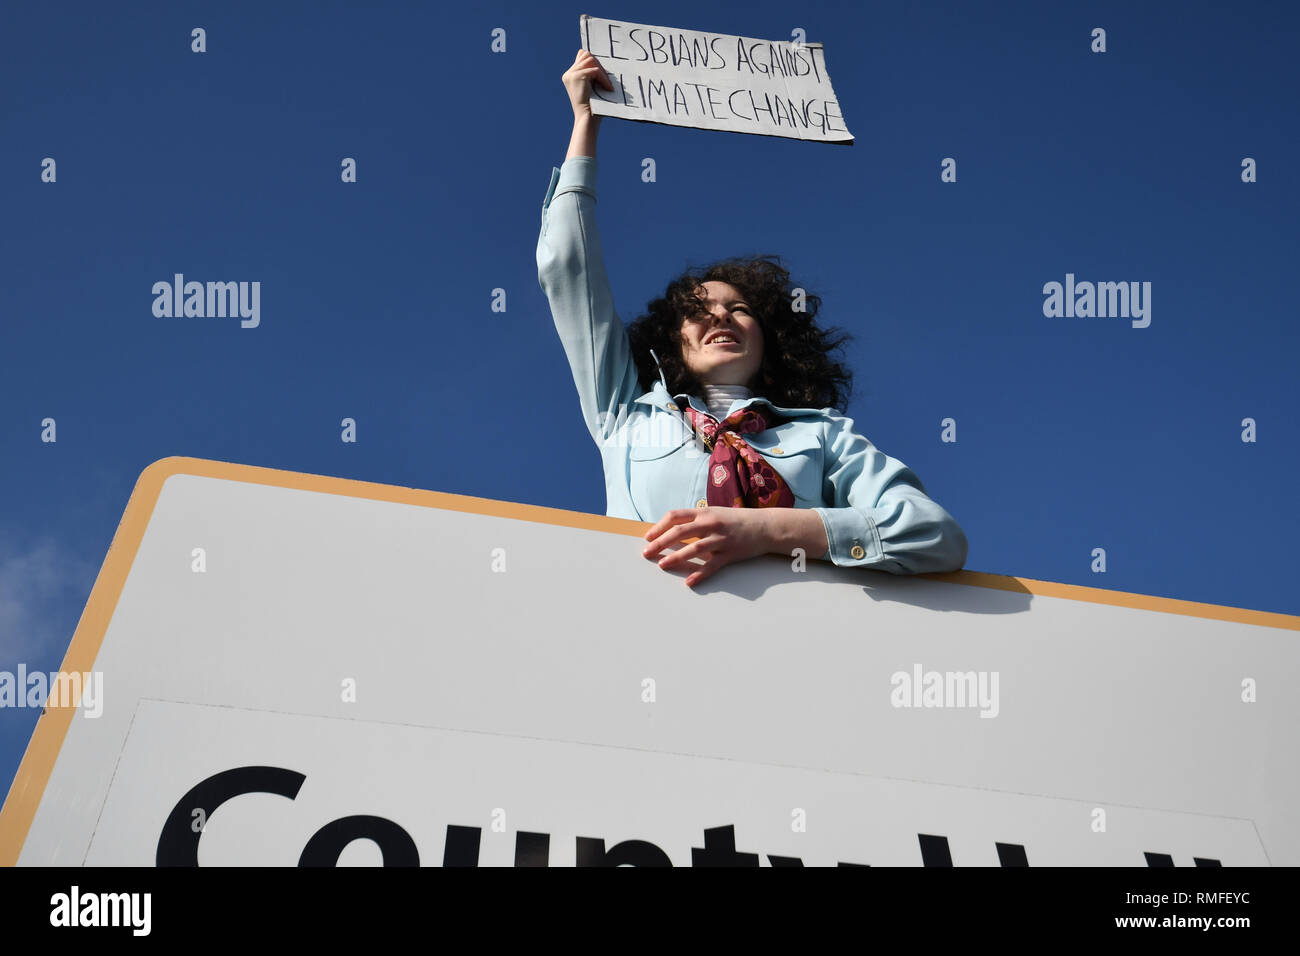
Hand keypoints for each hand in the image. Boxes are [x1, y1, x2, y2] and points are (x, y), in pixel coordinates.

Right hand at [562, 48, 613, 119]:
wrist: (587, 119)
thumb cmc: (593, 106)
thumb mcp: (591, 87)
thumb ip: (592, 74)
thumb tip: (601, 61)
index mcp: (570, 76)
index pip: (582, 56)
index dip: (594, 61)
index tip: (603, 74)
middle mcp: (568, 74)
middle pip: (587, 55)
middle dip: (600, 66)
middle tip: (607, 81)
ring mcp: (571, 75)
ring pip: (591, 61)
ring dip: (602, 72)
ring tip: (607, 85)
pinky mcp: (577, 76)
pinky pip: (595, 70)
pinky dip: (604, 79)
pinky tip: (608, 88)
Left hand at [642, 507, 777, 587]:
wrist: (766, 526)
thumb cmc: (737, 521)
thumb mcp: (715, 514)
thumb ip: (696, 521)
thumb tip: (672, 531)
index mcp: (704, 512)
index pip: (675, 516)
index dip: (659, 526)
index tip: (648, 537)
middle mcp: (711, 523)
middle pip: (679, 532)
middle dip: (660, 543)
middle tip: (647, 553)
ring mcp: (721, 539)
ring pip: (694, 549)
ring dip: (676, 557)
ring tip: (662, 565)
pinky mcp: (731, 553)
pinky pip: (712, 566)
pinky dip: (699, 574)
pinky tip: (688, 582)